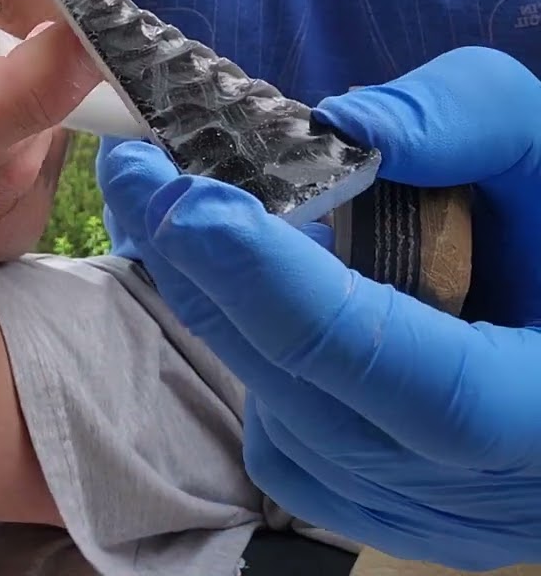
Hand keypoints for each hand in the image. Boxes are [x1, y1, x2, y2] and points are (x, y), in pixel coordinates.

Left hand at [99, 46, 540, 569]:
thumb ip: (472, 121)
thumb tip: (341, 123)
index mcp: (526, 403)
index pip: (375, 354)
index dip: (269, 280)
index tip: (187, 198)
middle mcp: (464, 484)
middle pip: (293, 387)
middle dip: (199, 272)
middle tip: (133, 173)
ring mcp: (416, 511)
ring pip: (274, 416)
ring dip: (220, 312)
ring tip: (188, 216)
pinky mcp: (380, 513)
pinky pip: (283, 444)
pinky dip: (255, 363)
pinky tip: (256, 295)